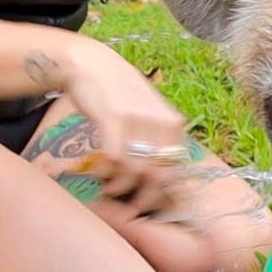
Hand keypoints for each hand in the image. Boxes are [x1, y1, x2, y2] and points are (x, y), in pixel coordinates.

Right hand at [60, 39, 188, 214]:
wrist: (95, 65)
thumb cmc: (123, 93)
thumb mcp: (153, 112)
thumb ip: (161, 137)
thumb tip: (167, 173)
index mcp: (174, 123)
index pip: (176, 166)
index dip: (166, 189)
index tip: (154, 200)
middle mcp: (161, 122)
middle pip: (159, 172)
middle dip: (147, 195)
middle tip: (134, 206)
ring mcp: (138, 120)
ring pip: (136, 169)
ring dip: (122, 186)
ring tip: (111, 190)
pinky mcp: (113, 118)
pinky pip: (114, 157)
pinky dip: (106, 171)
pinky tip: (100, 173)